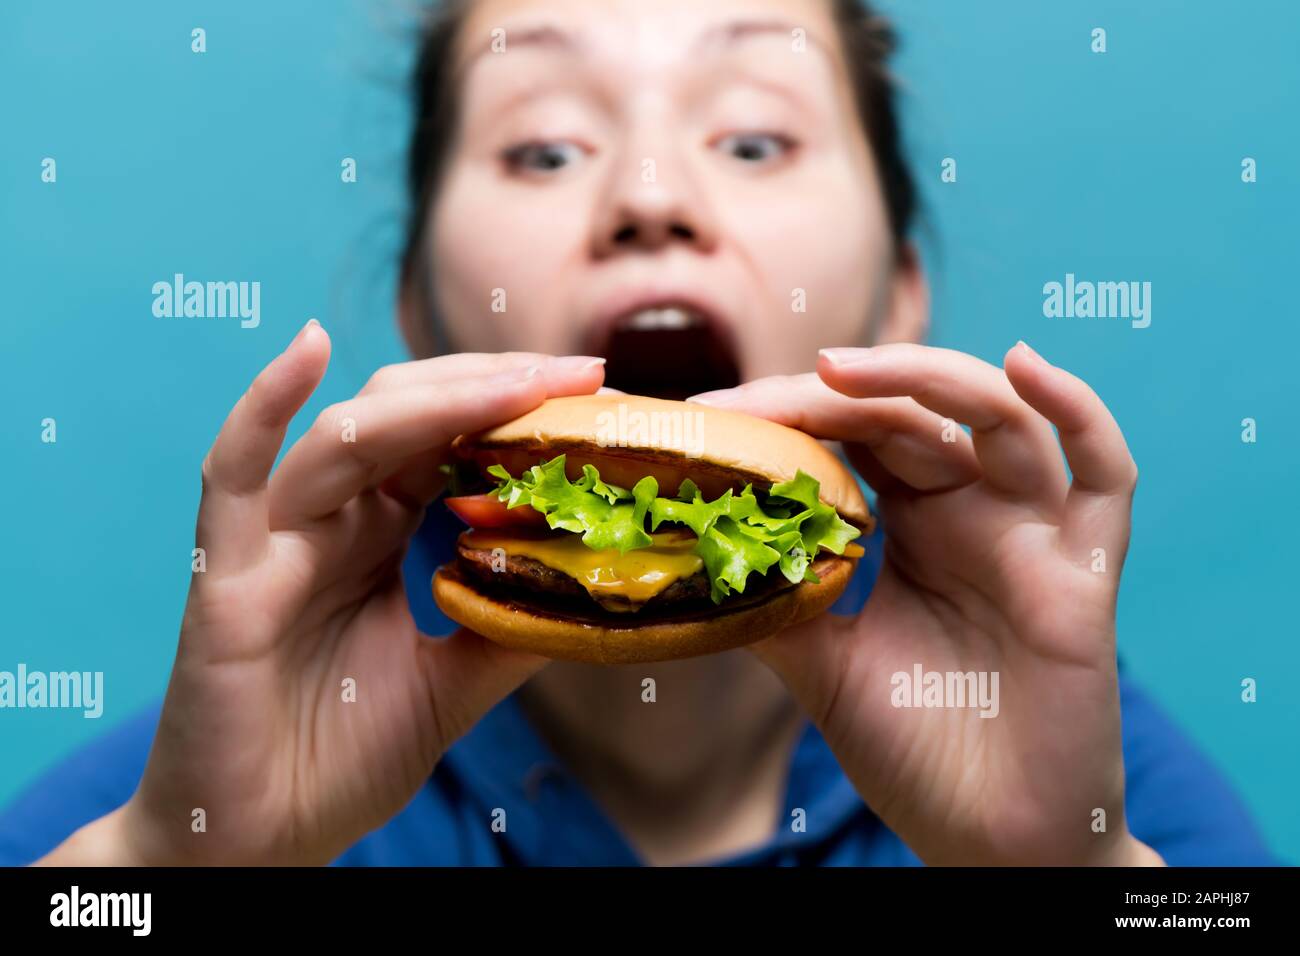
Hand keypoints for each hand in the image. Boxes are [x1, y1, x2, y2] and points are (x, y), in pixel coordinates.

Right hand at [63, 323, 605, 864]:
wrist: (263, 836)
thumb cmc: (345, 752)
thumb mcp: (460, 681)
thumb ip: (516, 620)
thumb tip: (602, 577)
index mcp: (381, 531)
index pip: (451, 440)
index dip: (520, 411)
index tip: (598, 393)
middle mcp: (332, 518)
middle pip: (410, 417)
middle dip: (497, 388)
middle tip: (582, 374)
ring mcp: (277, 537)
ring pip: (350, 436)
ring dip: (437, 400)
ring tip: (522, 381)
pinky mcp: (226, 574)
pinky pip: (232, 476)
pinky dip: (262, 407)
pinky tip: (309, 347)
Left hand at [690, 343, 1161, 865]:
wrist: (988, 837)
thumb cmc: (914, 747)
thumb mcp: (822, 664)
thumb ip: (772, 598)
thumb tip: (689, 550)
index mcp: (913, 524)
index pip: (854, 433)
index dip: (789, 414)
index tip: (710, 420)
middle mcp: (973, 513)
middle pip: (914, 412)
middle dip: (835, 391)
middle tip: (760, 394)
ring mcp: (1031, 534)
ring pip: (999, 417)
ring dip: (925, 377)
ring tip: (841, 368)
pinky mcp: (1086, 573)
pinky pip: (1104, 478)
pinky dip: (1077, 414)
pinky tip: (1023, 366)